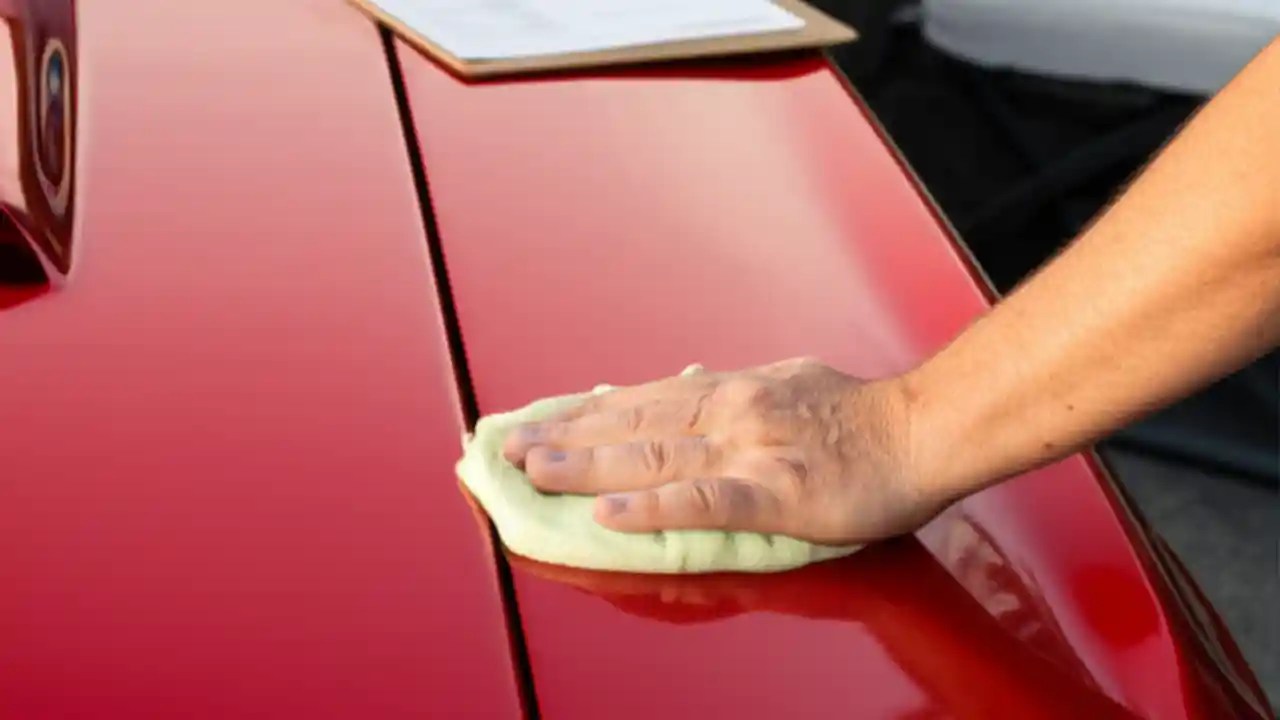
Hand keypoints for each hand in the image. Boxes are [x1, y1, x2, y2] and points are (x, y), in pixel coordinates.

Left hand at [502, 358, 948, 544]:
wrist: (923, 430)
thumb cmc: (858, 416)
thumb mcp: (783, 383)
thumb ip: (730, 392)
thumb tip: (684, 384)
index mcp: (728, 392)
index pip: (638, 401)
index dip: (581, 413)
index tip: (533, 420)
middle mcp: (727, 412)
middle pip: (631, 426)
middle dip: (565, 436)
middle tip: (506, 447)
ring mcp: (748, 450)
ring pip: (652, 458)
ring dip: (587, 466)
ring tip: (535, 473)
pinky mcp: (776, 492)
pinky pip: (703, 501)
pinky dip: (651, 508)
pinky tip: (609, 516)